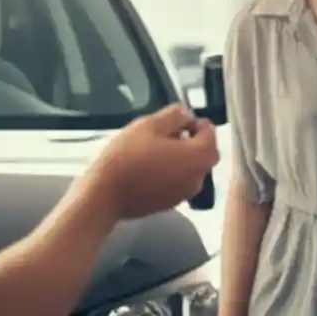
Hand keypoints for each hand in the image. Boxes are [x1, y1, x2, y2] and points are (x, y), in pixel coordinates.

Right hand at [82, 104, 219, 220]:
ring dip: (181, 157)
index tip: (181, 119)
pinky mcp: (170, 204)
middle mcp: (197, 178)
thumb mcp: (149, 125)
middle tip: (168, 132)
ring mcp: (184, 194)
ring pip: (191, 169)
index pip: (211, 135)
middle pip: (204, 154)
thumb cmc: (127, 157)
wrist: (105, 195)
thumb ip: (174, 115)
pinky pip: (178, 182)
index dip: (198, 123)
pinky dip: (171, 172)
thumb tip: (186, 113)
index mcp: (197, 157)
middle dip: (191, 141)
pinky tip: (149, 166)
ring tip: (155, 149)